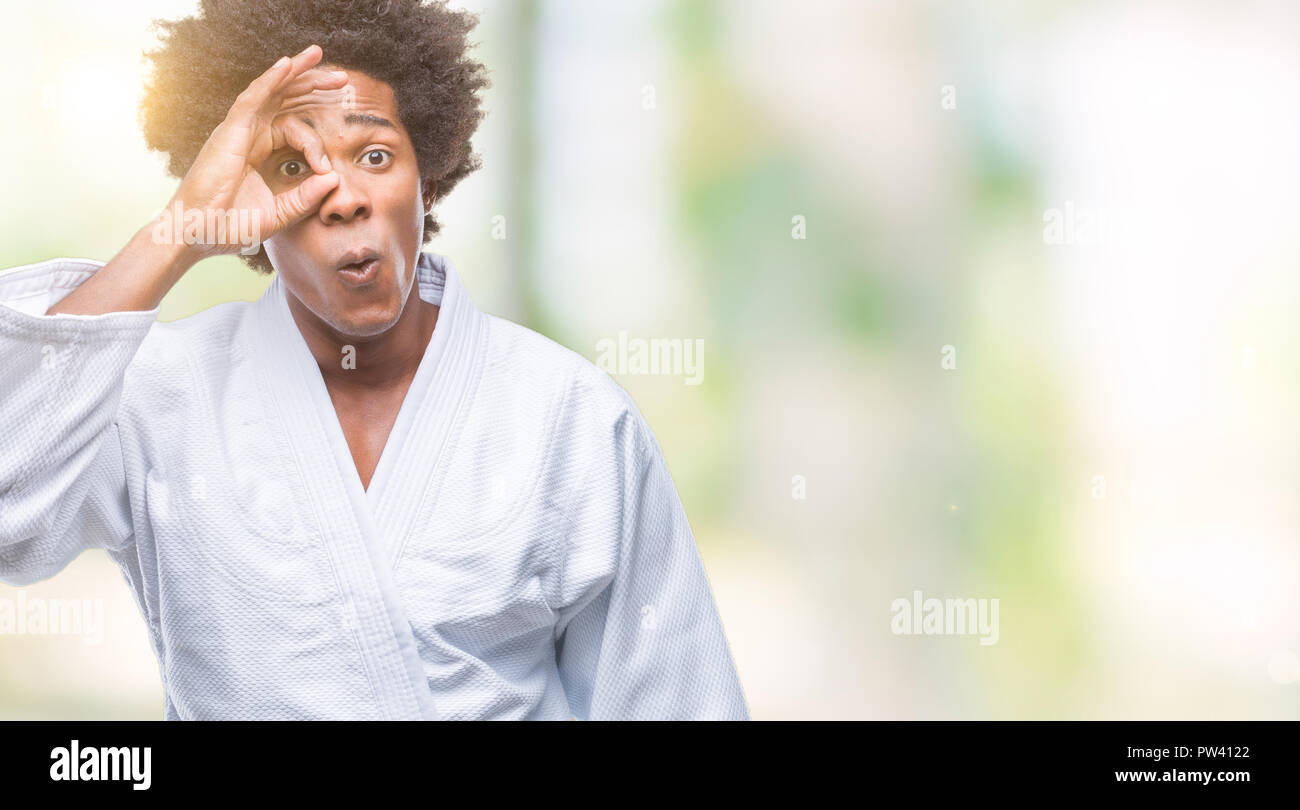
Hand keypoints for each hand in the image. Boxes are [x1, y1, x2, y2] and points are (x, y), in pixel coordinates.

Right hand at [164, 44, 344, 260]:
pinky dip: (270, 81)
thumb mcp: (279, 213)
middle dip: (312, 85)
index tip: (326, 168)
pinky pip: (252, 99)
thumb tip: (335, 179)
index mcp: (258, 151)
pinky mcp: (229, 132)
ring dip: (295, 72)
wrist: (196, 235)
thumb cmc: (228, 227)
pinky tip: (288, 65)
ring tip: (317, 55)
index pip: (292, 127)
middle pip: (284, 100)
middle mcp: (248, 135)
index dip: (315, 141)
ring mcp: (238, 131)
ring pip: (270, 91)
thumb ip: (306, 198)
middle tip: (341, 78)